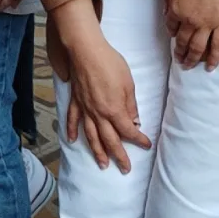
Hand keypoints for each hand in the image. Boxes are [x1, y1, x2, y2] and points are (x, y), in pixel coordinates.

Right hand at [48, 0, 150, 172]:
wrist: (85, 49)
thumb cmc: (109, 63)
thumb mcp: (128, 83)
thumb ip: (130, 104)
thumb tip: (133, 120)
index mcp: (114, 109)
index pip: (128, 131)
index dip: (139, 140)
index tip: (146, 145)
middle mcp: (98, 113)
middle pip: (109, 139)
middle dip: (118, 156)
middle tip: (125, 169)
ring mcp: (85, 107)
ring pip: (91, 134)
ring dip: (97, 151)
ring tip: (102, 164)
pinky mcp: (75, 100)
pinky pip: (73, 118)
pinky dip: (72, 130)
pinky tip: (72, 140)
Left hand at [166, 0, 218, 69]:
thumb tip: (167, 12)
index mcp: (176, 10)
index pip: (171, 27)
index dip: (171, 33)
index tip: (172, 37)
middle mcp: (192, 21)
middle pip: (185, 42)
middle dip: (181, 54)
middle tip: (180, 62)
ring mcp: (210, 24)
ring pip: (202, 48)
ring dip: (196, 60)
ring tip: (193, 68)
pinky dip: (216, 56)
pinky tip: (213, 65)